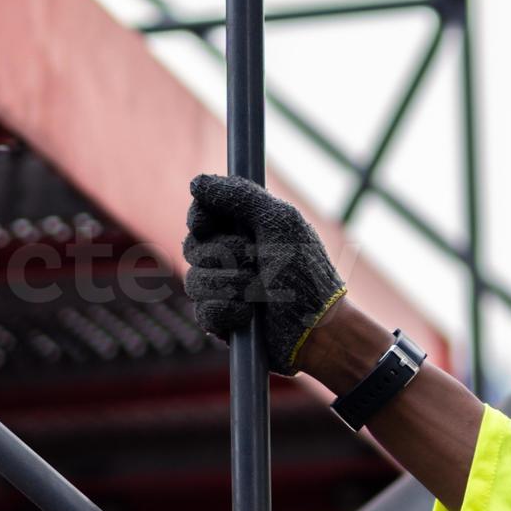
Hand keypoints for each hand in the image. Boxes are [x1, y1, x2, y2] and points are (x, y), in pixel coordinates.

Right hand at [182, 173, 346, 374]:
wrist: (319, 327)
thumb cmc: (307, 272)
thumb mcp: (280, 222)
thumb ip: (240, 196)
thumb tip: (197, 183)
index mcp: (244, 230)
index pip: (201, 216)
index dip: (199, 218)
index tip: (205, 224)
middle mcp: (230, 258)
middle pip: (192, 247)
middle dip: (223, 254)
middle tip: (255, 259)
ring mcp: (224, 290)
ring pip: (194, 281)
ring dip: (231, 284)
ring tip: (260, 291)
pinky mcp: (222, 322)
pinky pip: (203, 312)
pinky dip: (228, 311)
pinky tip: (250, 315)